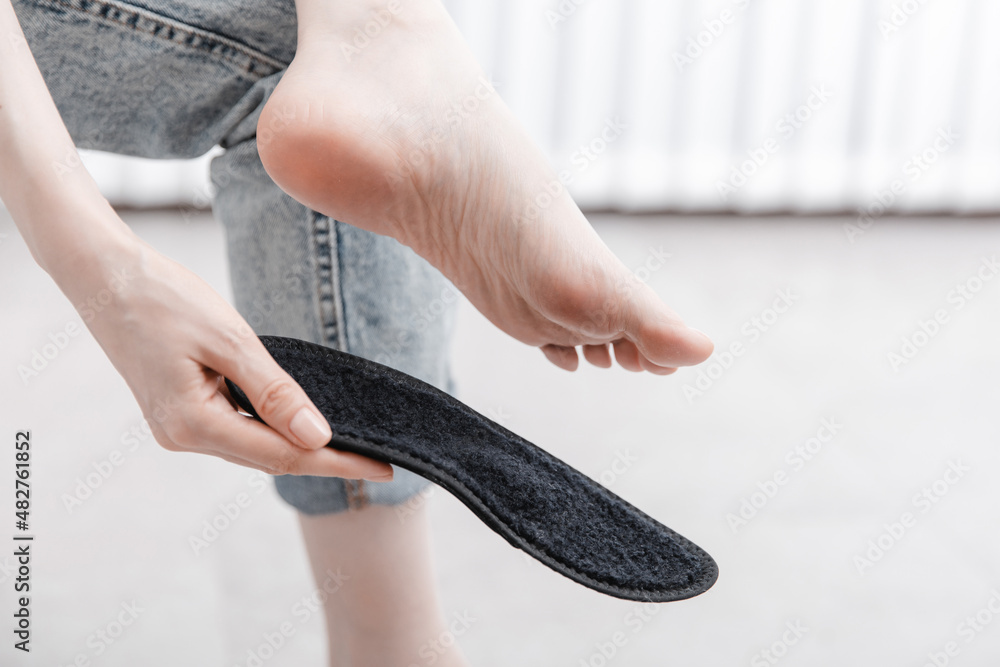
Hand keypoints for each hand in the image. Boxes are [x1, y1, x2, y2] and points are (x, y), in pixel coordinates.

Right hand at [66, 229, 393, 480]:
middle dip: (324, 460)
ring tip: (350, 447)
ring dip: (297, 448)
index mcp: (192, 424)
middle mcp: (181, 437)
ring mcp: (175, 428)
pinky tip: (297, 425)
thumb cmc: (164, 298)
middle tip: (379, 460)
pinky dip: (270, 430)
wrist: (103, 275)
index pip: (283, 455)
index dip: (337, 462)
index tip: (383, 467)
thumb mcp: (230, 340)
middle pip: (269, 459)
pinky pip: (235, 430)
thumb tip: (317, 436)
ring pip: (252, 447)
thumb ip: (275, 392)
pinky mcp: (176, 412)